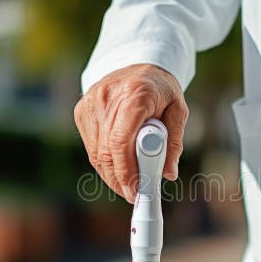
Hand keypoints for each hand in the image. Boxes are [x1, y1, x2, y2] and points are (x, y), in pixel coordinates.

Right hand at [74, 63, 187, 202]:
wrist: (137, 66)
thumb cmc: (161, 90)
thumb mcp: (178, 111)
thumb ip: (174, 141)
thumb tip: (168, 173)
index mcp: (134, 94)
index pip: (122, 141)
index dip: (127, 172)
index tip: (137, 191)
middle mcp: (107, 98)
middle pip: (107, 152)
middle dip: (120, 180)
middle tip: (135, 196)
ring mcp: (90, 104)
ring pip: (96, 154)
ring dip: (112, 176)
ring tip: (129, 186)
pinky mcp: (81, 111)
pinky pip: (91, 147)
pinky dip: (104, 163)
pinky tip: (118, 169)